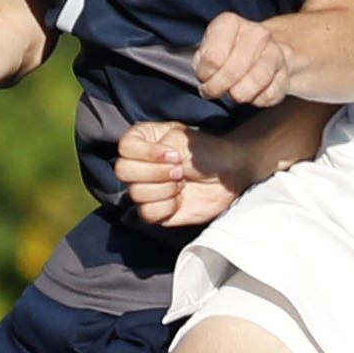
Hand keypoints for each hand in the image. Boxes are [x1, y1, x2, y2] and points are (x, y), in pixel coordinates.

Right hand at [114, 122, 250, 226]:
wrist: (229, 173)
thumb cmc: (207, 151)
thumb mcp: (183, 139)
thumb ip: (162, 145)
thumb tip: (153, 165)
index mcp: (143, 141)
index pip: (124, 147)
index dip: (147, 153)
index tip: (173, 154)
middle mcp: (139, 164)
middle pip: (124, 171)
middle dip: (156, 172)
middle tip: (180, 170)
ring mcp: (146, 188)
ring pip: (136, 193)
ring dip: (165, 189)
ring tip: (182, 183)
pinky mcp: (155, 211)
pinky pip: (147, 213)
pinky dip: (167, 207)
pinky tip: (180, 199)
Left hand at [194, 12, 290, 105]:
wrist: (260, 50)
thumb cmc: (226, 51)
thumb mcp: (206, 49)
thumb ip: (202, 61)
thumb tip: (205, 77)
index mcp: (231, 23)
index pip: (213, 57)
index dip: (205, 74)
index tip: (204, 76)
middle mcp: (257, 33)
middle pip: (233, 70)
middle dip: (218, 87)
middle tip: (212, 91)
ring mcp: (275, 52)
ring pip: (257, 81)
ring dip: (239, 94)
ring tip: (232, 93)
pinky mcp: (285, 73)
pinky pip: (269, 95)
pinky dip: (256, 100)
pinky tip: (250, 93)